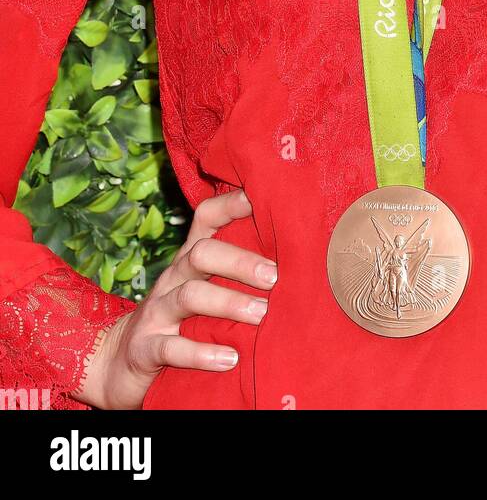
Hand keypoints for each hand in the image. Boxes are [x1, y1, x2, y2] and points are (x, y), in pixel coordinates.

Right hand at [74, 188, 276, 409]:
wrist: (119, 362)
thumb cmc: (179, 321)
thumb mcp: (203, 290)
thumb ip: (234, 275)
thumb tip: (293, 263)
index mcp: (189, 259)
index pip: (206, 218)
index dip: (231, 205)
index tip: (262, 198)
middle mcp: (173, 278)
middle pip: (202, 254)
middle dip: (240, 261)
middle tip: (276, 277)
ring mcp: (156, 312)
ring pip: (190, 296)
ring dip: (229, 304)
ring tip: (261, 315)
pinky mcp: (145, 348)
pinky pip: (171, 348)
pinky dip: (201, 354)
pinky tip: (229, 359)